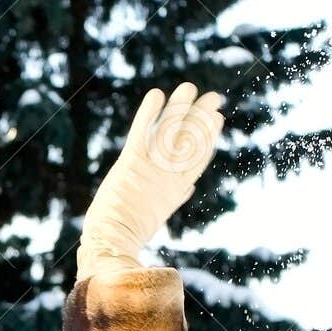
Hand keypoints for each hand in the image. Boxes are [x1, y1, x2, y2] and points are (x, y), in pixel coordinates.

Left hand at [77, 83, 224, 282]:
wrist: (113, 242)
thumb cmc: (131, 232)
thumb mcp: (159, 213)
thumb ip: (176, 196)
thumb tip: (189, 187)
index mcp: (176, 186)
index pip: (198, 156)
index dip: (209, 136)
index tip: (218, 118)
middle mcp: (168, 174)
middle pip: (190, 139)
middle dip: (201, 116)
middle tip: (213, 96)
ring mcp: (151, 167)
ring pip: (170, 132)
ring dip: (180, 107)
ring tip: (188, 87)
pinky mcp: (131, 162)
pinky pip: (141, 132)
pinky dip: (149, 113)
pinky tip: (157, 94)